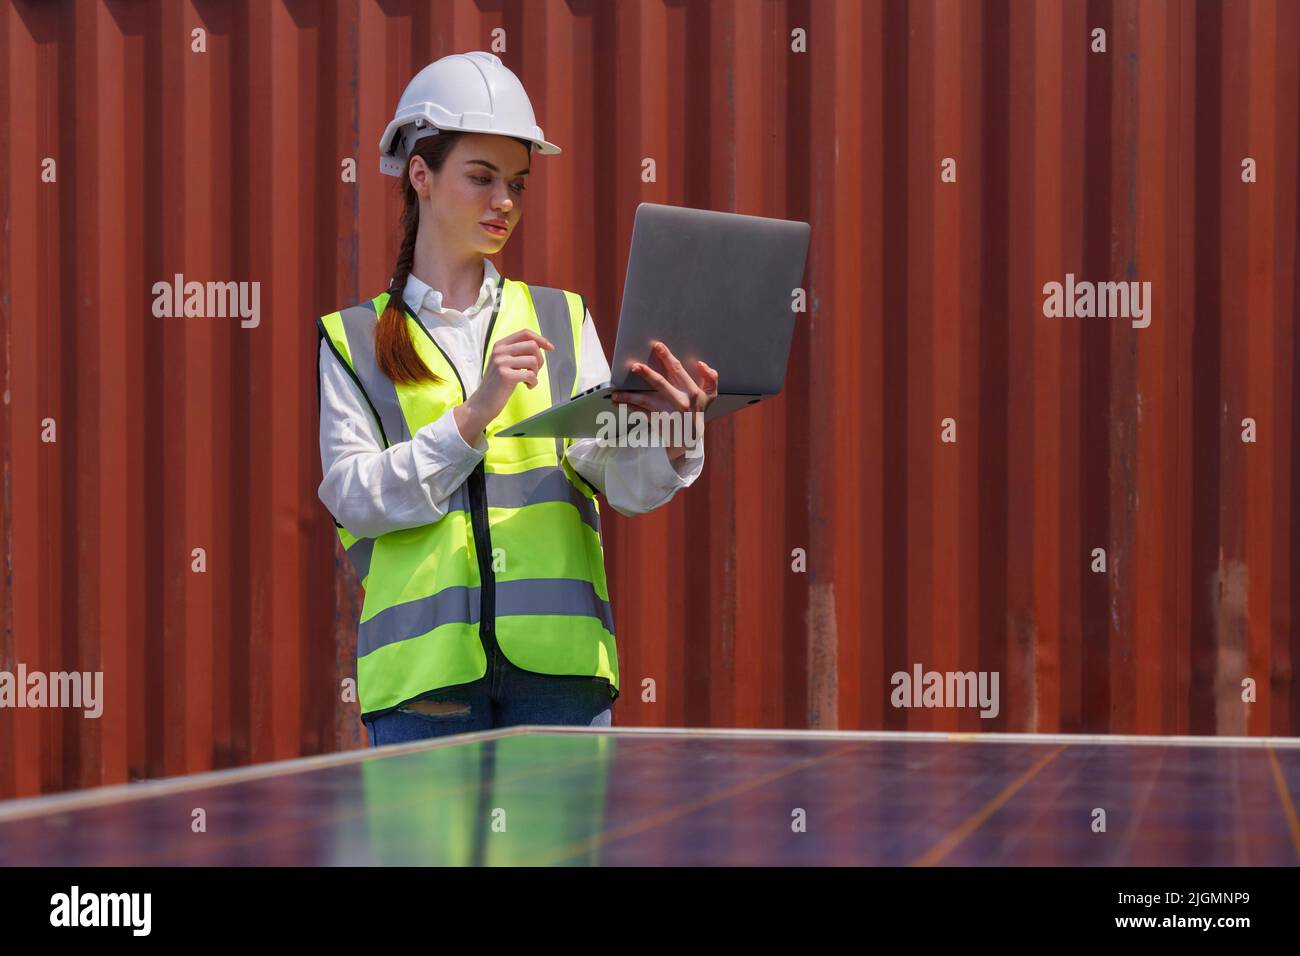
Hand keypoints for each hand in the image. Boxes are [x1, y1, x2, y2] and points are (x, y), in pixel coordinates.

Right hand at [455, 329, 553, 442]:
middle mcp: (500, 351)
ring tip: (529, 380)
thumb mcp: (504, 362)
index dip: (540, 339)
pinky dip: (533, 382)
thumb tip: (540, 345)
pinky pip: (530, 375)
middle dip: (540, 359)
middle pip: (532, 346)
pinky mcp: (505, 376)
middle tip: (535, 371)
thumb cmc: (498, 383)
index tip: (550, 348)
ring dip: (536, 372)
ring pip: (533, 360)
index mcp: (500, 345)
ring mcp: (501, 363)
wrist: (483, 402)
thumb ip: (517, 352)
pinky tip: (527, 386)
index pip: (524, 333)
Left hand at [611, 341, 718, 461]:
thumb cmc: (696, 412)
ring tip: (616, 392)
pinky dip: (628, 406)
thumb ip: (711, 379)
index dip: (667, 357)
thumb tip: (701, 364)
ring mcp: (668, 413)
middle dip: (647, 374)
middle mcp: (680, 402)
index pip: (678, 370)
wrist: (689, 438)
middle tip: (635, 366)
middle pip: (660, 384)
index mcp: (692, 392)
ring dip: (629, 395)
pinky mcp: (658, 422)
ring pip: (646, 401)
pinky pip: (640, 412)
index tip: (657, 346)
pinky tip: (617, 401)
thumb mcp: (709, 396)